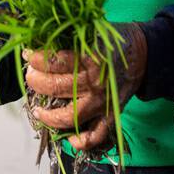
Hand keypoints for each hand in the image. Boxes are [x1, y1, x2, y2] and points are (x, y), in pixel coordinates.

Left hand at [24, 23, 146, 153]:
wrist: (144, 55)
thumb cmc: (112, 41)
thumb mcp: (91, 31)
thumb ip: (68, 39)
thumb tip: (37, 41)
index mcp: (90, 57)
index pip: (55, 60)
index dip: (36, 58)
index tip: (28, 55)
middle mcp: (95, 82)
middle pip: (55, 87)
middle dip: (36, 82)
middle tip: (30, 76)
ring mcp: (103, 102)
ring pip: (69, 116)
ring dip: (48, 116)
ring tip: (38, 110)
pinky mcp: (111, 116)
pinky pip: (95, 136)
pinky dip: (80, 141)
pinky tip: (67, 137)